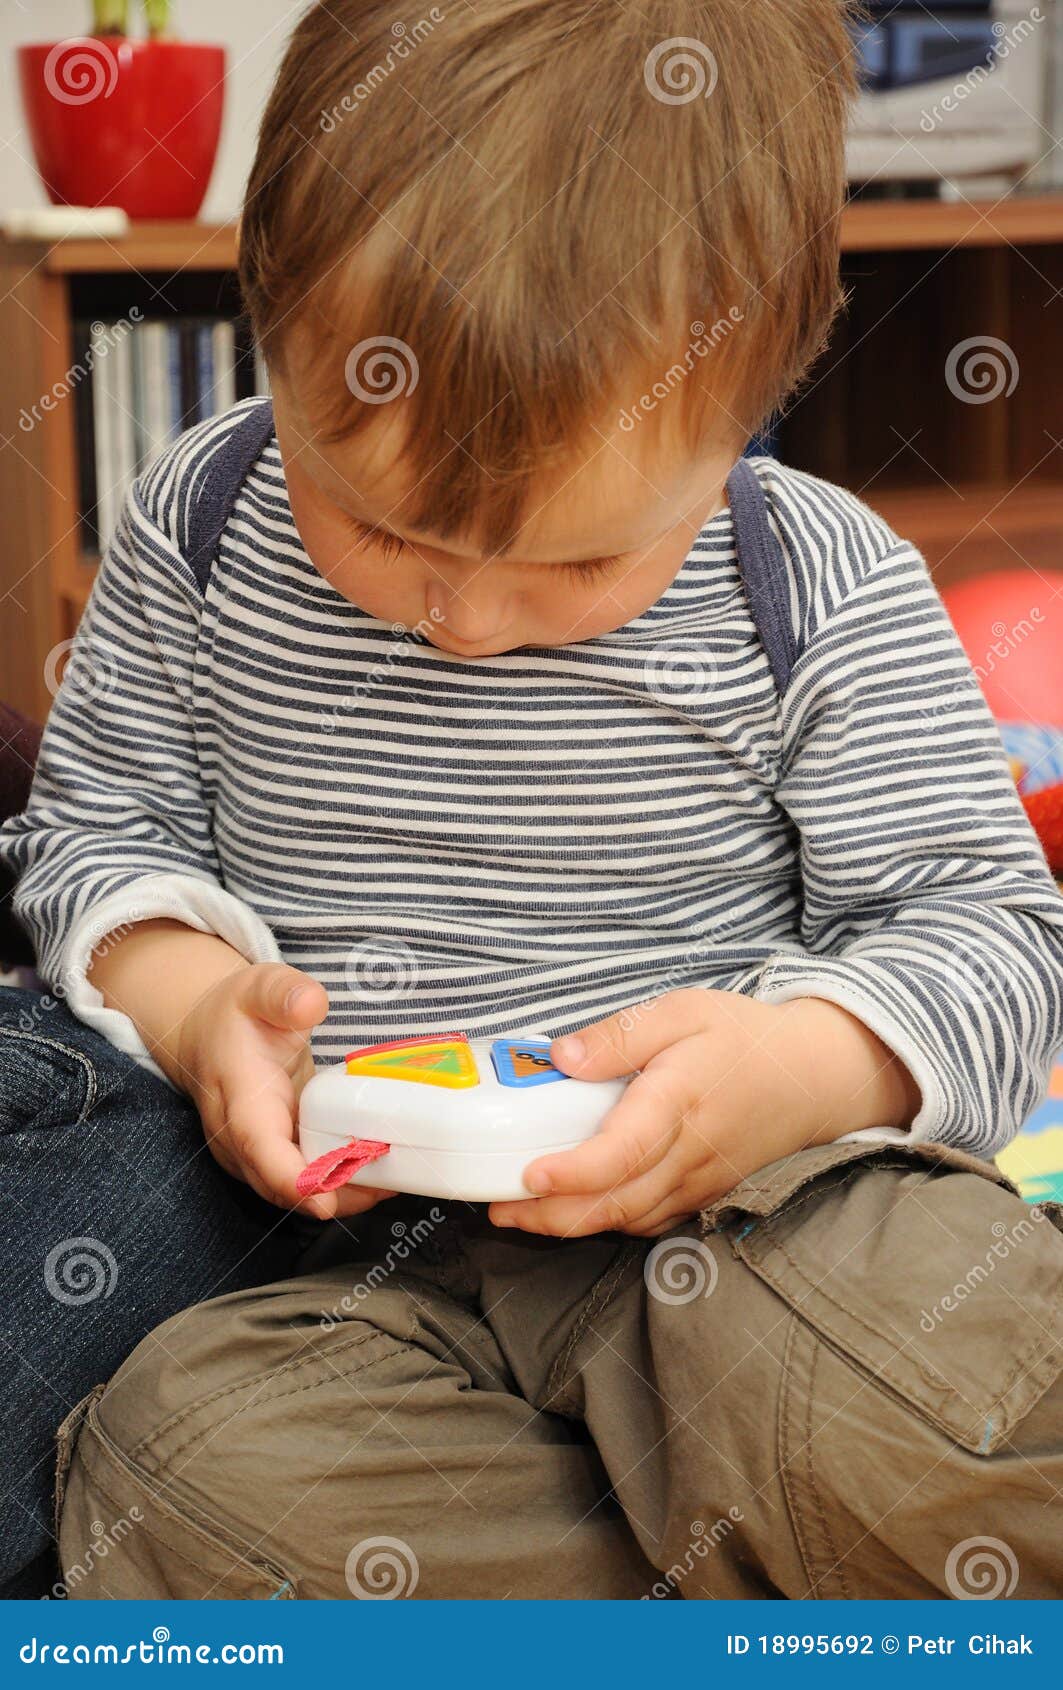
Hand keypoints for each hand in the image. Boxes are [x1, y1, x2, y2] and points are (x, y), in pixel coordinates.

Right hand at [177, 961, 395, 1220]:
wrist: (208, 1036)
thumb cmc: (238, 1014)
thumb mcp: (260, 987)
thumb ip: (285, 993)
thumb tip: (311, 1004)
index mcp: (238, 1097)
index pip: (258, 1146)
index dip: (292, 1178)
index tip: (326, 1198)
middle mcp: (238, 1139)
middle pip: (281, 1186)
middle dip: (335, 1194)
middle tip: (391, 1184)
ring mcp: (251, 1157)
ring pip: (295, 1194)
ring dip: (344, 1195)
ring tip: (396, 1180)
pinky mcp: (270, 1161)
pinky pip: (303, 1186)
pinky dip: (340, 1186)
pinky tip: (380, 1175)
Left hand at [488, 989, 919, 1237]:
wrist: (815, 1076)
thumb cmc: (746, 1039)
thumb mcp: (683, 1010)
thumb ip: (620, 1034)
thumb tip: (561, 1056)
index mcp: (681, 1102)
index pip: (622, 1153)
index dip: (572, 1173)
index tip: (526, 1174)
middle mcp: (689, 1153)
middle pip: (615, 1203)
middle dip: (551, 1215)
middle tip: (497, 1208)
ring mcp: (697, 1181)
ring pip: (628, 1219)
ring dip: (571, 1224)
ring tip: (518, 1213)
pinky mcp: (701, 1194)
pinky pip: (647, 1219)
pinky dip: (606, 1221)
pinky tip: (573, 1208)